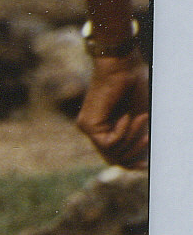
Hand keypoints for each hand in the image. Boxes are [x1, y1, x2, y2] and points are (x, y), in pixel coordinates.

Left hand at [74, 55, 148, 169]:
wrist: (124, 67)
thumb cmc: (136, 87)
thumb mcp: (140, 119)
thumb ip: (137, 138)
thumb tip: (142, 162)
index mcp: (108, 129)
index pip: (115, 156)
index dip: (130, 164)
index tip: (146, 167)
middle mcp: (95, 132)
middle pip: (113, 159)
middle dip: (133, 154)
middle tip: (148, 140)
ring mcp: (89, 129)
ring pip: (112, 153)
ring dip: (132, 138)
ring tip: (142, 118)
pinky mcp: (86, 126)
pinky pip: (108, 143)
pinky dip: (122, 132)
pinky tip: (126, 116)